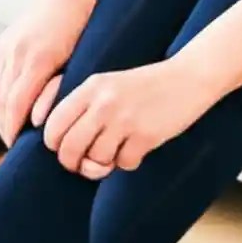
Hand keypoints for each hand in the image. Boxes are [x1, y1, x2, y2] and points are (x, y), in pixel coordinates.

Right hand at [0, 0, 91, 146]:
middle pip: (3, 100)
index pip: (16, 105)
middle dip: (5, 126)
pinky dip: (3, 95)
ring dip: (1, 113)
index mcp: (36, 60)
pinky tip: (10, 108)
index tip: (16, 149)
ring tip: (9, 133)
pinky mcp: (5, 42)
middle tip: (12, 148)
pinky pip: (0, 76)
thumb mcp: (78, 60)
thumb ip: (58, 89)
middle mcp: (16, 53)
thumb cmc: (84, 25)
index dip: (13, 129)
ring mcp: (8, 47)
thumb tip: (39, 119)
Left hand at [42, 57, 225, 179]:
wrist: (188, 78)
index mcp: (89, 88)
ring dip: (104, 164)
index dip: (56, 146)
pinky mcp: (146, 135)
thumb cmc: (144, 87)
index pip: (53, 126)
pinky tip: (138, 148)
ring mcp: (125, 119)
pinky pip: (124, 164)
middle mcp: (103, 103)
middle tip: (85, 164)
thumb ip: (82, 106)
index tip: (67, 149)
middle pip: (69, 149)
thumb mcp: (107, 85)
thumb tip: (60, 144)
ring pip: (96, 160)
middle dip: (74, 163)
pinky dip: (129, 162)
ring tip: (116, 151)